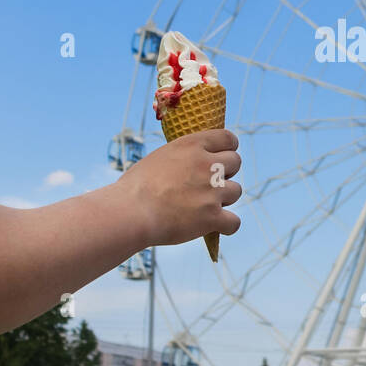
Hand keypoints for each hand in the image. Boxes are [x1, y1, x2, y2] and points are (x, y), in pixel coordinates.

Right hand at [120, 128, 241, 246]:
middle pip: (236, 162)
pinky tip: (217, 227)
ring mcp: (212, 191)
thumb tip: (190, 163)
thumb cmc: (134, 187)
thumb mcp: (159, 158)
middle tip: (209, 184)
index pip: (228, 138)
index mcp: (191, 145)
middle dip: (225, 173)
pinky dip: (227, 226)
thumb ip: (182, 158)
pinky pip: (234, 222)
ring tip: (204, 206)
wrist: (130, 212)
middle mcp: (206, 164)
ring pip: (236, 191)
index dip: (228, 148)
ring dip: (224, 199)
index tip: (222, 157)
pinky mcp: (212, 216)